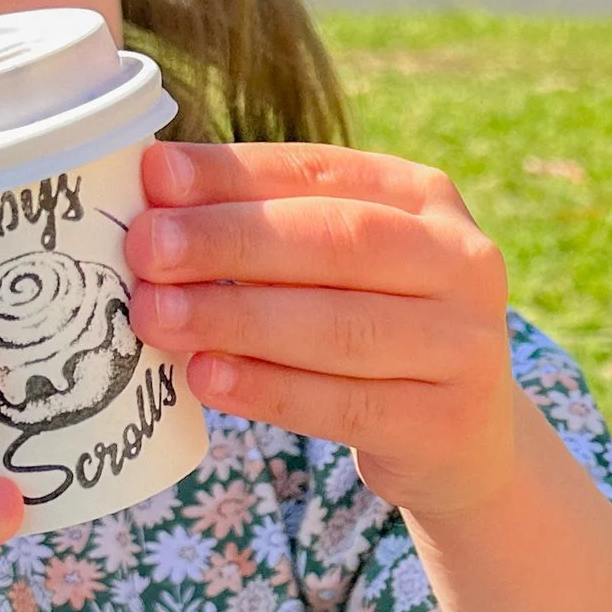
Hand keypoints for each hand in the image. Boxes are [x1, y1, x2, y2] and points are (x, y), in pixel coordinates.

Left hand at [125, 144, 516, 519]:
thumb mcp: (337, 266)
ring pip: (341, 328)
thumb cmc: (371, 330)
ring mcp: (466, 346)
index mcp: (426, 199)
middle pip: (338, 242)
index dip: (234, 174)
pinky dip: (269, 390)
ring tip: (155, 316)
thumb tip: (153, 192)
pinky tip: (206, 377)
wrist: (463, 439)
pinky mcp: (446, 423)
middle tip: (146, 249)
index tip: (154, 176)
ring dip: (238, 319)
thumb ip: (264, 229)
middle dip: (231, 242)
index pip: (322, 172)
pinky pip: (345, 405)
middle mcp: (462, 262)